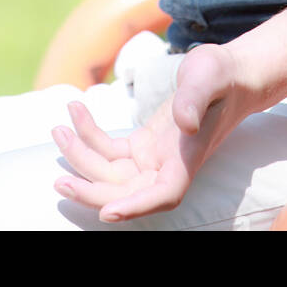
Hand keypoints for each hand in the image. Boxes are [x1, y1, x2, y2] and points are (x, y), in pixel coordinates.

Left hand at [50, 43, 251, 222]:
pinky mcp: (144, 144)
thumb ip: (194, 100)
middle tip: (59, 183)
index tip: (108, 213)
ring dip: (81, 155)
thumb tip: (183, 123)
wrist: (228, 73)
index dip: (135, 207)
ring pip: (111, 171)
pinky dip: (89, 133)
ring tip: (58, 130)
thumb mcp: (208, 76)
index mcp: (187, 159)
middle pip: (126, 192)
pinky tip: (75, 111)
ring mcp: (153, 158)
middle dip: (91, 189)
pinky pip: (110, 149)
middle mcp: (168, 166)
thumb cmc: (221, 74)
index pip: (164, 195)